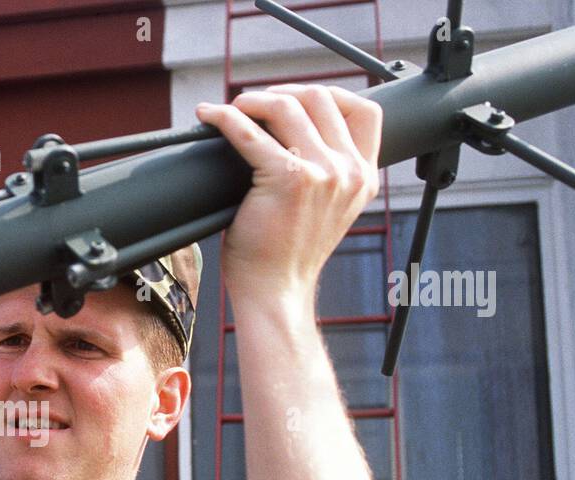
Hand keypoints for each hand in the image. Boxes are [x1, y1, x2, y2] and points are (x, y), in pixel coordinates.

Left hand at [196, 85, 381, 308]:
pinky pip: (249, 132)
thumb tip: (297, 129)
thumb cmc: (290, 253)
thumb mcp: (329, 209)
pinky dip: (224, 117)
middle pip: (321, 98)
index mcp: (364, 177)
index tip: (296, 99)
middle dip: (282, 92)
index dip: (329, 93)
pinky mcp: (287, 179)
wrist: (277, 291)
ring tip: (233, 109)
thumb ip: (329, 172)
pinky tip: (209, 117)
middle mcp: (349, 172)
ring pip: (287, 106)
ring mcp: (322, 174)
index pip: (366, 110)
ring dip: (253, 100)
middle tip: (254, 103)